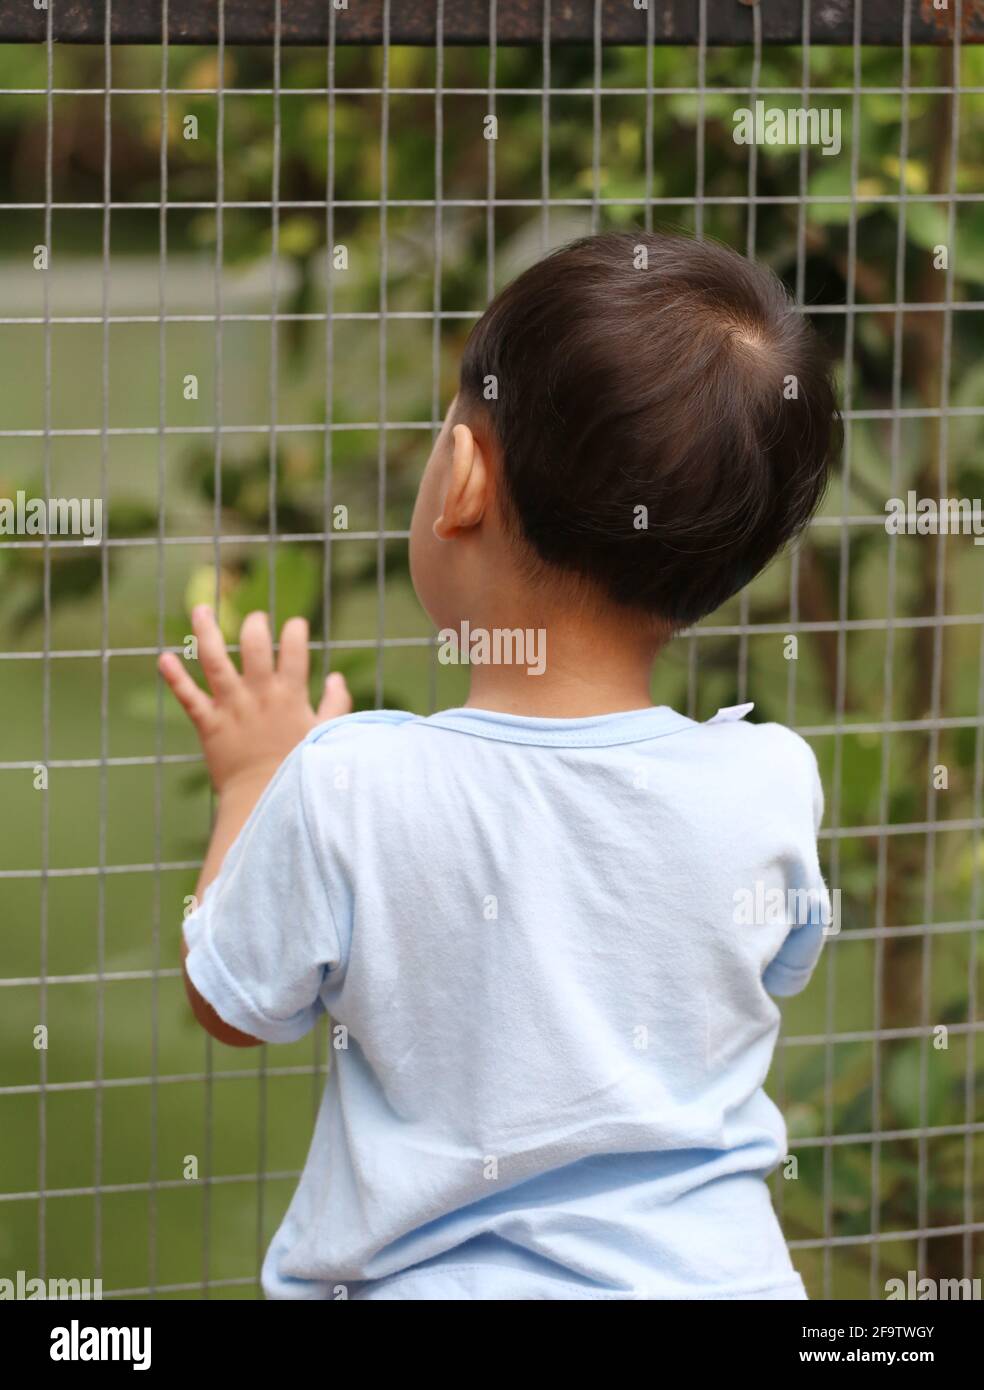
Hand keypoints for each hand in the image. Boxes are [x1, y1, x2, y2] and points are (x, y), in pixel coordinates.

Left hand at [158, 605, 351, 796]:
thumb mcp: (323, 735)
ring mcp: (231, 707)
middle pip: (253, 645)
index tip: (294, 625)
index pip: (294, 648)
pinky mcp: (208, 724)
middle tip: (255, 618)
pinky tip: (163, 657)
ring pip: (214, 660)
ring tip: (201, 609)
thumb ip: (335, 704)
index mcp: (289, 695)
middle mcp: (258, 694)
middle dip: (254, 624)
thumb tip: (336, 678)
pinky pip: (187, 697)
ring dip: (206, 632)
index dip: (295, 630)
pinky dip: (174, 677)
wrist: (262, 801)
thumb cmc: (296, 769)